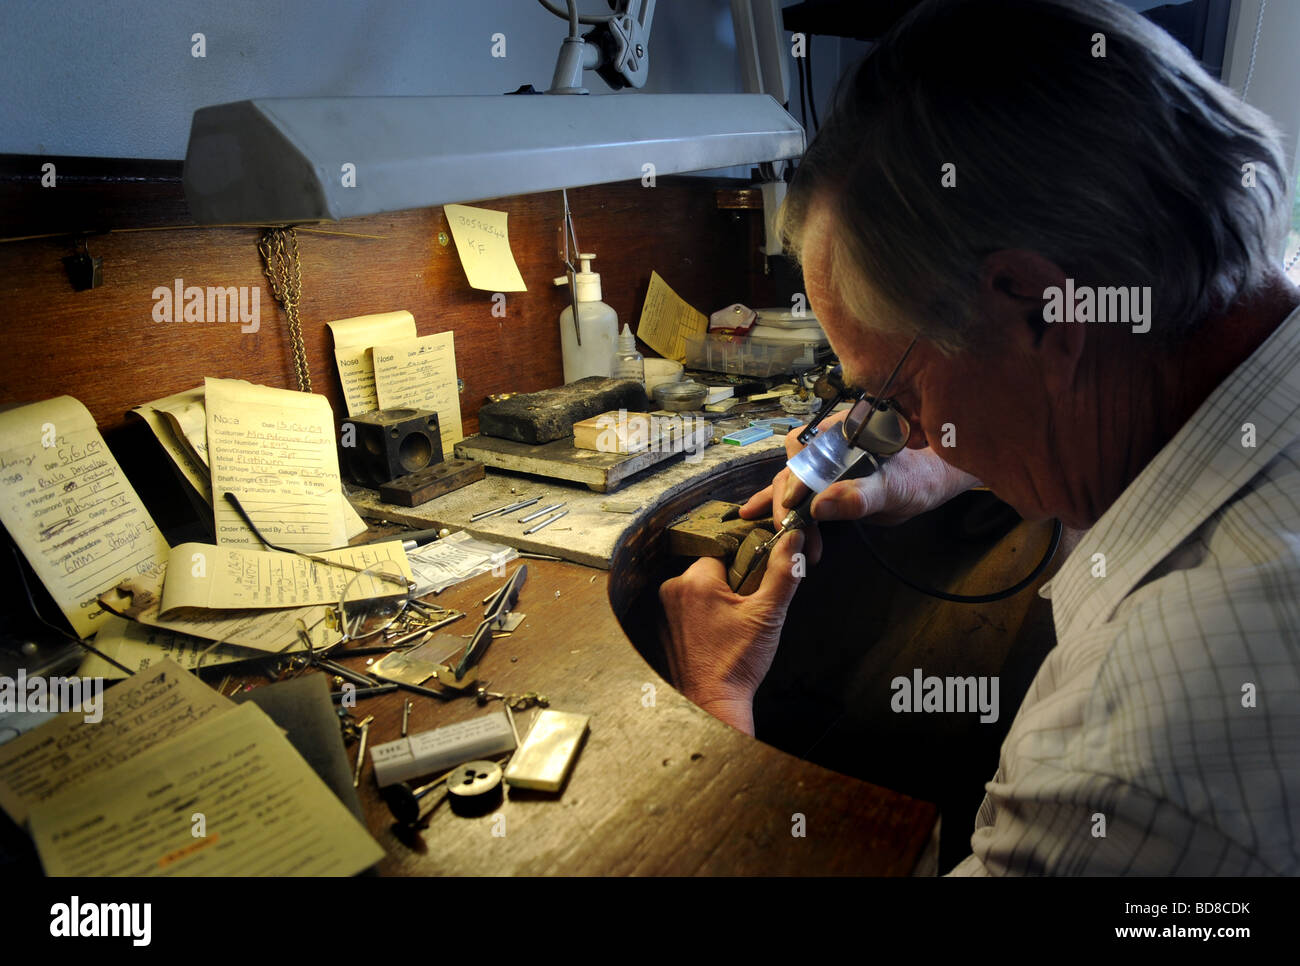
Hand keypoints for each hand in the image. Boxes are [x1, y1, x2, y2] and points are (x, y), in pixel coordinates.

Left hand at [658, 529, 805, 734]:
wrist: (712, 704)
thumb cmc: (737, 664)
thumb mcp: (768, 614)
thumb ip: (783, 572)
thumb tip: (793, 538)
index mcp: (696, 580)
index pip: (723, 551)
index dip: (743, 565)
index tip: (752, 586)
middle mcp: (672, 590)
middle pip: (709, 570)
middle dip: (729, 585)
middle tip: (744, 611)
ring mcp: (662, 610)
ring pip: (697, 590)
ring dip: (713, 601)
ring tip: (729, 627)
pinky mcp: (659, 628)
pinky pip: (683, 609)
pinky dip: (698, 617)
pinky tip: (713, 636)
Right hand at [740, 414, 979, 563]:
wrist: (927, 485)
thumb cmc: (917, 479)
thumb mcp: (893, 489)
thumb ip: (859, 497)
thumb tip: (820, 505)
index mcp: (841, 431)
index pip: (803, 450)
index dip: (795, 480)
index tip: (796, 509)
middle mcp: (825, 443)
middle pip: (791, 469)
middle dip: (788, 506)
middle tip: (794, 536)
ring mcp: (821, 462)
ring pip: (789, 484)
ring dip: (786, 515)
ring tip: (789, 543)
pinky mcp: (820, 481)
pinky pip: (793, 491)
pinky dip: (774, 504)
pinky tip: (751, 513)